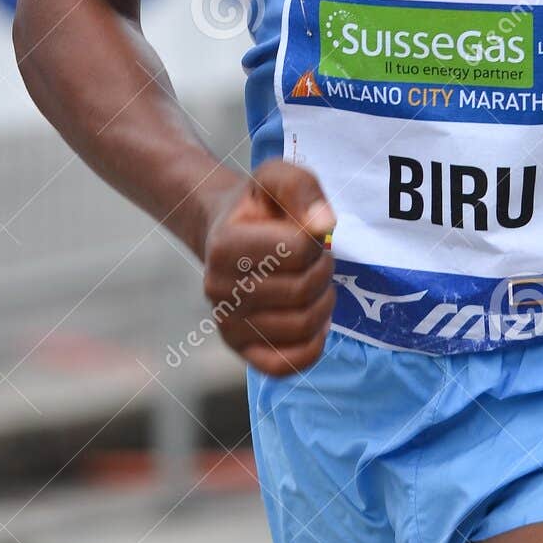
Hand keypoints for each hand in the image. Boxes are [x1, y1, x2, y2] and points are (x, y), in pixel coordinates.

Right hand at [201, 160, 335, 374]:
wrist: (228, 233)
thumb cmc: (259, 207)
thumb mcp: (275, 177)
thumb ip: (302, 188)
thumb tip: (324, 224)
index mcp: (224, 246)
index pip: (299, 250)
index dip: (316, 239)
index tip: (306, 232)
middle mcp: (217, 289)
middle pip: (303, 290)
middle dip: (322, 269)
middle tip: (314, 258)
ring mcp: (226, 323)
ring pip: (301, 326)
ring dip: (322, 302)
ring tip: (311, 283)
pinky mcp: (240, 349)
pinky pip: (285, 365)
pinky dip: (312, 344)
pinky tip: (313, 320)